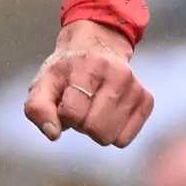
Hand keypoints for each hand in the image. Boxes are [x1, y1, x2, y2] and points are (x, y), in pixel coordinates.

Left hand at [25, 20, 152, 147]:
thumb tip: (53, 134)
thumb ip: (38, 108)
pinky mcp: (146, 100)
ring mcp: (135, 88)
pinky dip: (112, 132)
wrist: (98, 46)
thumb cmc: (67, 69)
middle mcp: (118, 75)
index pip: (73, 114)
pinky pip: (125, 139)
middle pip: (96, 130)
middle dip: (82, 125)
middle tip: (80, 107)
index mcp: (89, 67)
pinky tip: (107, 113)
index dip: (64, 115)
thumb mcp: (43, 82)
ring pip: (111, 137)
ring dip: (96, 129)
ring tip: (93, 108)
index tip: (65, 102)